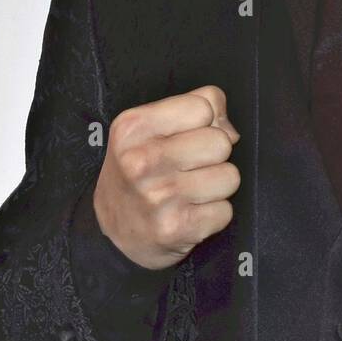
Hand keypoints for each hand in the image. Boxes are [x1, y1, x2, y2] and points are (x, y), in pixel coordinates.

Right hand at [92, 84, 240, 270]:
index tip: (186, 137)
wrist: (111, 234)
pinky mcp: (175, 228)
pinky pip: (225, 211)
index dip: (204, 120)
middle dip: (213, 154)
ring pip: (230, 177)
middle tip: (189, 167)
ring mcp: (159, 197)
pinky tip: (189, 213)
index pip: (204, 106)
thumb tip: (231, 131)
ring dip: (217, 185)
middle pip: (221, 142)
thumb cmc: (138, 172)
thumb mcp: (149, 128)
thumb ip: (194, 107)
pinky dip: (213, 214)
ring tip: (190, 190)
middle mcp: (142, 161)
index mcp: (134, 127)